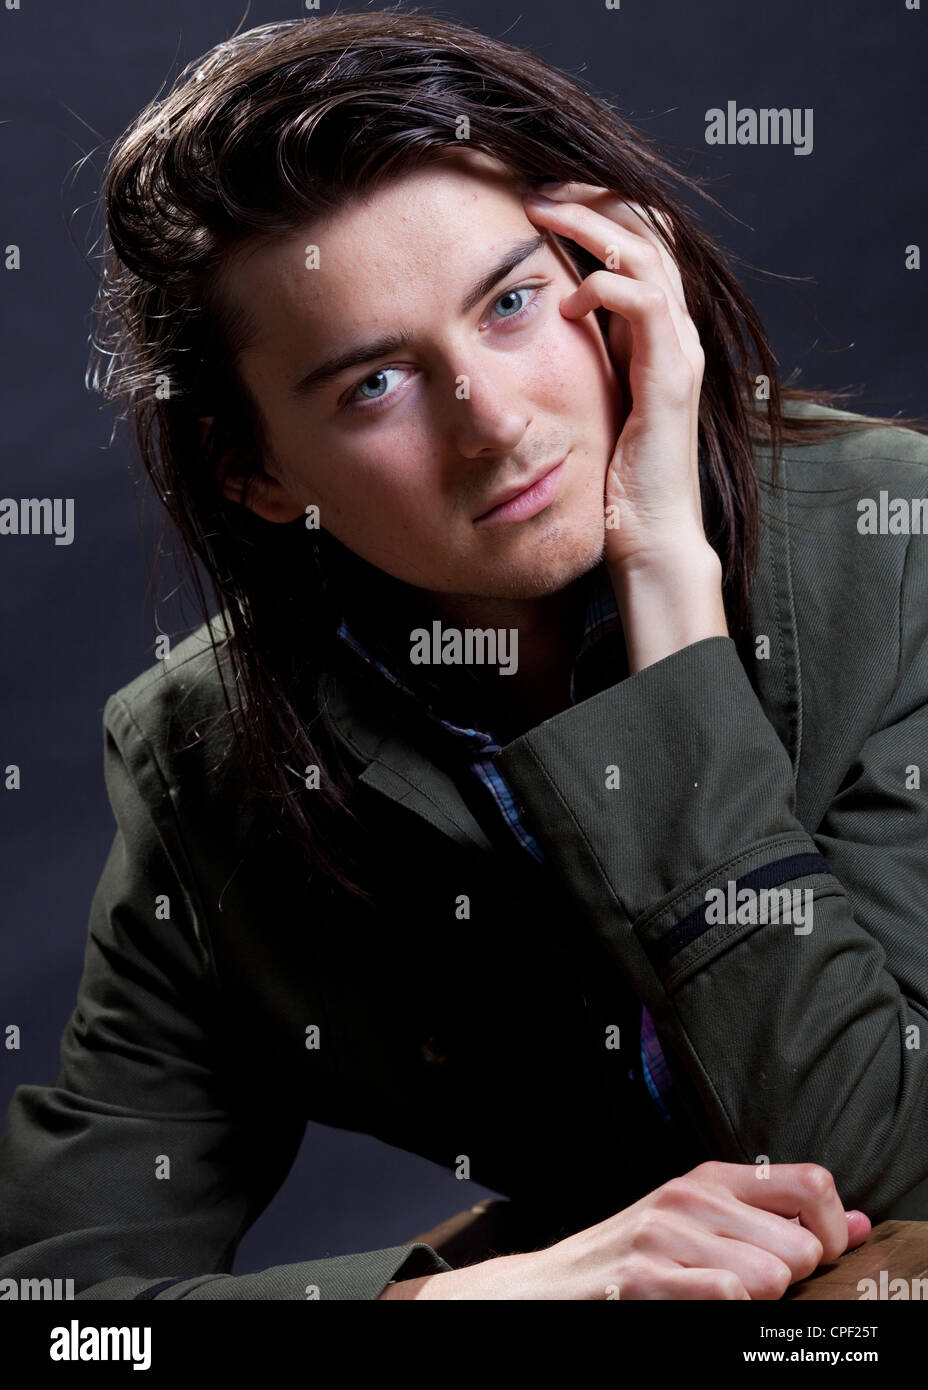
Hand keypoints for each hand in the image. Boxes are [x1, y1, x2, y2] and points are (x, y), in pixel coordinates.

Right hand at [510, 1160, 869, 1299]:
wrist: (552, 1286)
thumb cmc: (636, 1259)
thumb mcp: (705, 1224)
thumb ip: (779, 1221)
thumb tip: (854, 1224)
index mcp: (712, 1178)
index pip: (813, 1183)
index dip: (830, 1233)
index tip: (810, 1264)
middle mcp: (691, 1197)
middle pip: (800, 1247)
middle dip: (787, 1283)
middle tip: (743, 1290)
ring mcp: (664, 1235)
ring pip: (770, 1278)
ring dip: (753, 1305)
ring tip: (712, 1300)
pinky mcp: (642, 1276)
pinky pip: (725, 1296)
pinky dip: (725, 1315)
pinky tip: (693, 1309)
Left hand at [523, 183, 726, 670]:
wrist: (648, 536)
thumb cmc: (612, 479)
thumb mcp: (586, 401)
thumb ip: (574, 358)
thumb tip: (530, 322)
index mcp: (657, 333)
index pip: (639, 242)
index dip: (596, 209)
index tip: (538, 197)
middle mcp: (676, 332)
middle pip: (648, 228)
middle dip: (591, 197)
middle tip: (536, 186)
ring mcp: (679, 351)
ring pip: (647, 252)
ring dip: (592, 223)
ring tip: (542, 211)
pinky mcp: (670, 377)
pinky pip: (645, 305)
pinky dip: (605, 287)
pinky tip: (565, 299)